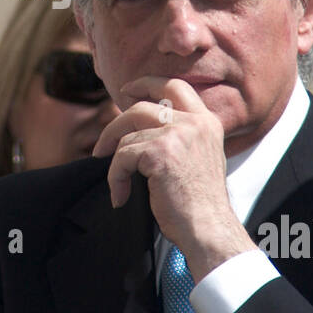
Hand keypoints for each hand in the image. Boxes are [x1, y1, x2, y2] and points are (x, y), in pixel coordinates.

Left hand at [92, 76, 258, 282]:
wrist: (209, 228)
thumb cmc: (201, 203)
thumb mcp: (200, 157)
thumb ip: (181, 136)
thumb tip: (143, 128)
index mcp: (207, 122)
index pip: (175, 85)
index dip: (147, 84)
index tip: (127, 91)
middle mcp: (194, 123)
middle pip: (141, 107)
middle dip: (116, 123)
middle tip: (103, 144)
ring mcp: (177, 135)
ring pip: (127, 135)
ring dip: (115, 160)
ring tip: (118, 183)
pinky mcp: (160, 153)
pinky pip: (122, 157)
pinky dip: (115, 177)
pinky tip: (121, 195)